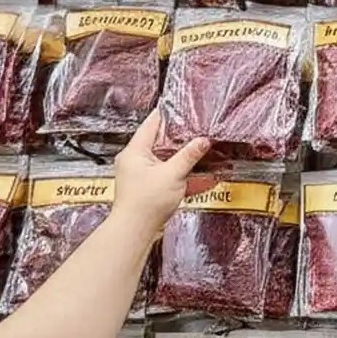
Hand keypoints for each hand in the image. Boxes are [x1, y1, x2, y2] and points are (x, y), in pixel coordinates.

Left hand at [111, 111, 211, 239]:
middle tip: (196, 127)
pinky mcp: (146, 187)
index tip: (181, 107)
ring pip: (163, 157)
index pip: (152, 123)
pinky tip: (194, 172)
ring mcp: (139, 173)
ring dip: (180, 154)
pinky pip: (164, 173)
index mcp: (135, 151)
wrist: (134, 230)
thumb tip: (203, 140)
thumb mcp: (173, 175)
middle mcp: (134, 159)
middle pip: (158, 140)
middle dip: (178, 136)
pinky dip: (178, 171)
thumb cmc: (146, 203)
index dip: (167, 114)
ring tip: (198, 148)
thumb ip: (189, 156)